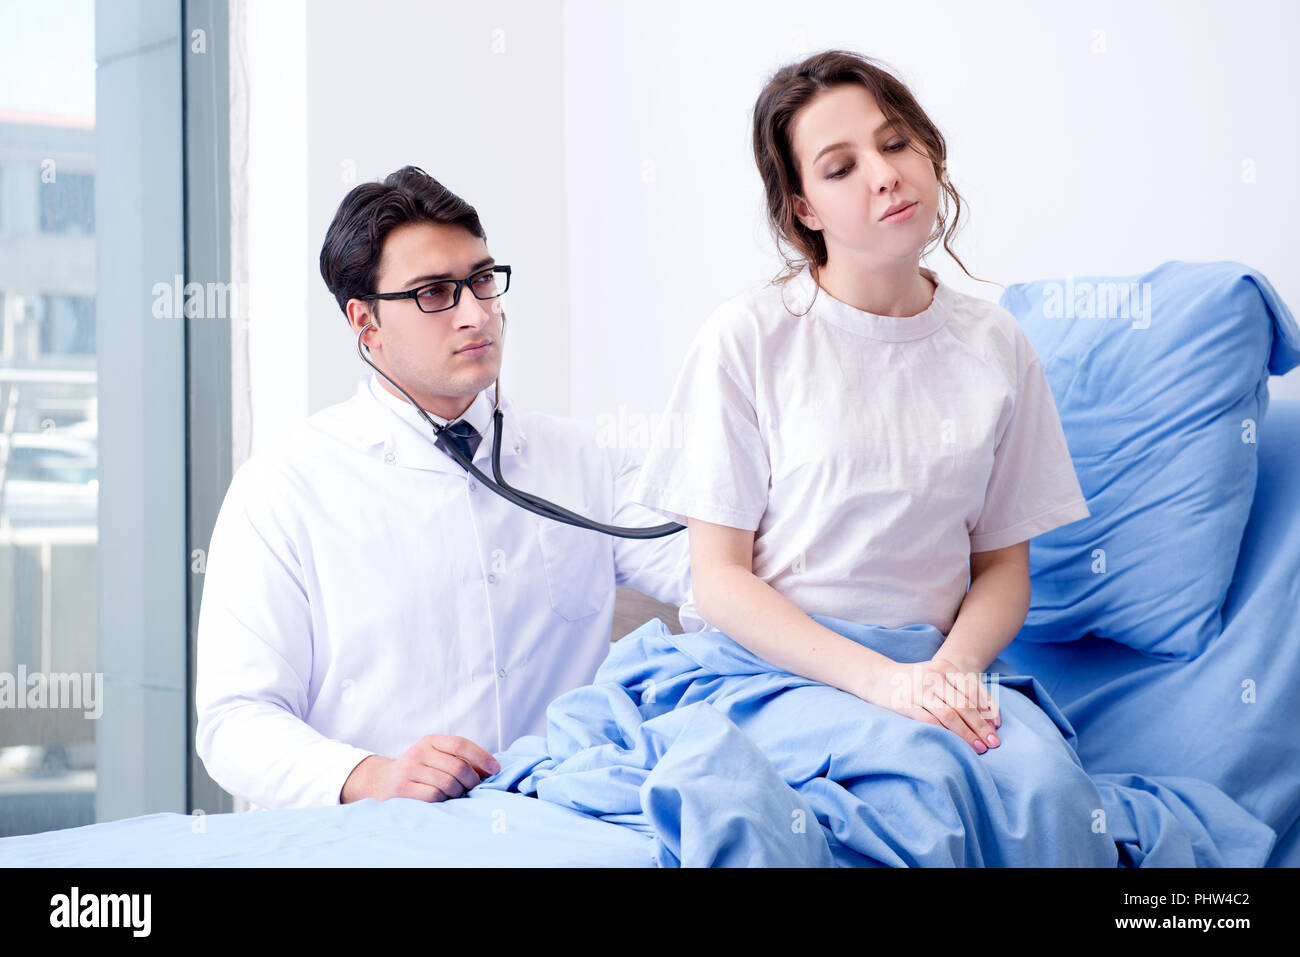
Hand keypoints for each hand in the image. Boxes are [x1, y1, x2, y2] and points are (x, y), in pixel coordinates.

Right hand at [341, 735, 500, 802]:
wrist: (382, 782)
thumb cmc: (420, 772)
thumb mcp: (437, 758)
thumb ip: (460, 760)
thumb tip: (491, 769)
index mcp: (430, 741)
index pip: (460, 744)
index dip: (482, 757)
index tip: (495, 770)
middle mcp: (419, 752)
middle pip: (457, 766)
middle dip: (472, 780)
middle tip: (473, 788)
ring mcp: (409, 770)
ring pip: (447, 783)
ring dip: (458, 793)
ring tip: (456, 795)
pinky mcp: (402, 788)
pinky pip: (434, 796)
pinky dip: (444, 801)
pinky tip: (443, 801)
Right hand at [858, 657, 1001, 753]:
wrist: (878, 677)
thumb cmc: (915, 681)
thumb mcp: (938, 677)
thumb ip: (960, 691)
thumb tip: (989, 718)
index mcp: (944, 667)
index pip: (972, 690)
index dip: (987, 710)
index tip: (996, 728)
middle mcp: (933, 676)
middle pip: (964, 705)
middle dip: (981, 726)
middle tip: (993, 743)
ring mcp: (919, 690)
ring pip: (950, 715)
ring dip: (967, 734)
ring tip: (979, 748)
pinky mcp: (906, 704)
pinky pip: (931, 722)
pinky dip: (946, 734)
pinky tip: (956, 745)